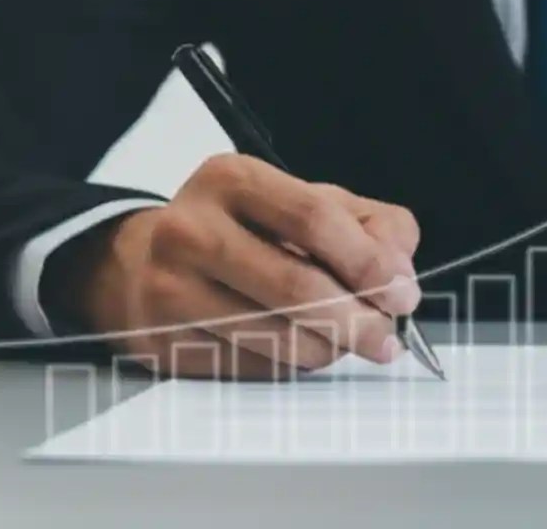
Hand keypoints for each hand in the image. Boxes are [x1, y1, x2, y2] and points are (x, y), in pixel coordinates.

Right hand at [52, 154, 421, 378]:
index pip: (314, 219)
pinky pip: (251, 367)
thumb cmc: (243, 230)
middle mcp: (190, 229)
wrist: (145, 263)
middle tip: (387, 337)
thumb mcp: (306, 202)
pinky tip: (301, 350)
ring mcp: (169, 289)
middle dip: (359, 320)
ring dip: (331, 349)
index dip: (369, 262)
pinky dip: (291, 366)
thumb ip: (371, 223)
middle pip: (297, 286)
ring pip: (278, 337)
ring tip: (350, 343)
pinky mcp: (162, 343)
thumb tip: (400, 269)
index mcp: (232, 179)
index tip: (402, 293)